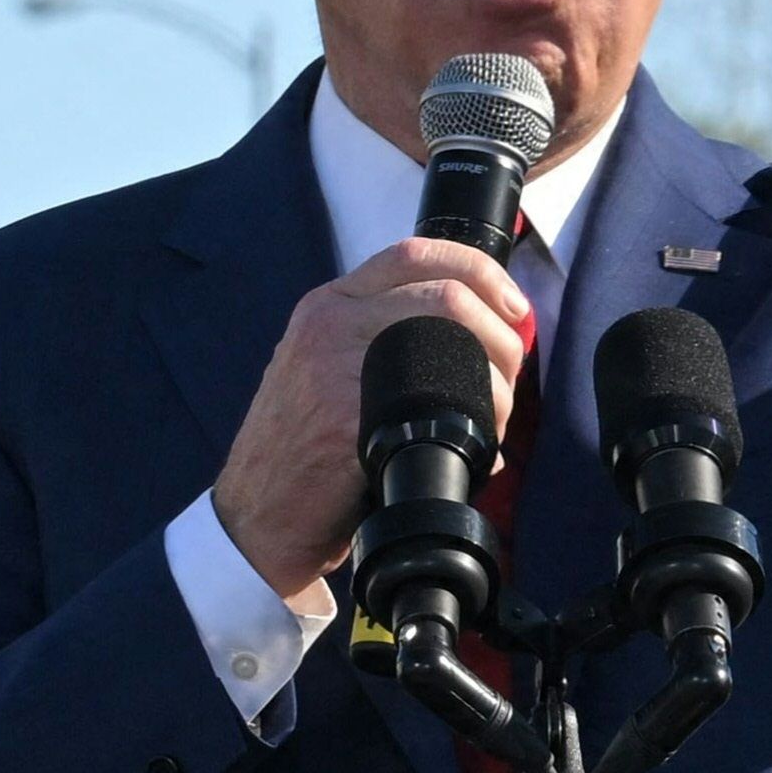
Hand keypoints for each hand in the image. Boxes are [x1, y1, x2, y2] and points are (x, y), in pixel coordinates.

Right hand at [209, 238, 533, 599]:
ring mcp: (333, 366)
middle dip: (502, 335)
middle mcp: (329, 323)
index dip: (481, 271)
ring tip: (495, 418)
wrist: (257, 518)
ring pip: (453, 340)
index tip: (514, 306)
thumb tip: (479, 335)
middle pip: (448, 293)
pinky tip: (476, 449)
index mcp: (330, 305)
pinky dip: (477, 425)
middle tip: (510, 376)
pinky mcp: (345, 416)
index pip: (416, 253)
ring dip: (496, 382)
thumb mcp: (327, 367)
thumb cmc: (303, 449)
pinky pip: (438, 403)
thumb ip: (382, 337)